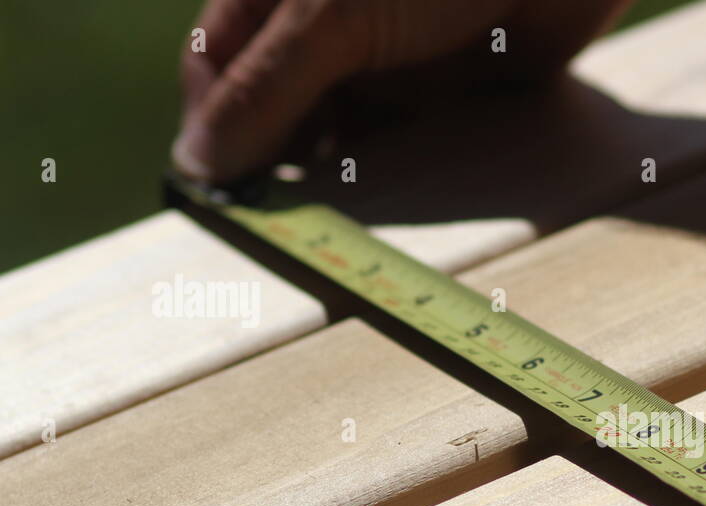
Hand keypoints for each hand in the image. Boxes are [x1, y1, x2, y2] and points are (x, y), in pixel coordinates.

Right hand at [172, 0, 631, 183]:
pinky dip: (390, 175)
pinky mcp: (443, 87)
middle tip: (274, 223)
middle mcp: (327, 23)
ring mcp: (386, 56)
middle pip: (275, 105)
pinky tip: (387, 204)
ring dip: (331, 176)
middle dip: (272, 160)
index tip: (221, 193)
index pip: (217, 66)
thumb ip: (264, 89)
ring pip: (338, 130)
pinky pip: (403, 141)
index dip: (213, 128)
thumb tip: (198, 161)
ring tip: (328, 221)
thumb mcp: (330, 18)